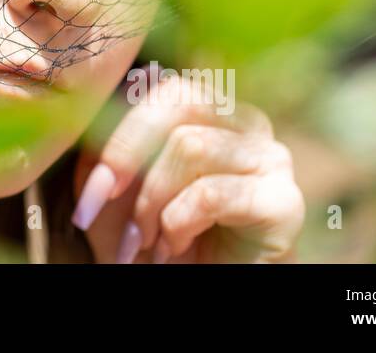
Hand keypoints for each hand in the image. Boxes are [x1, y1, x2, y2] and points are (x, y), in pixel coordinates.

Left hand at [71, 72, 302, 262]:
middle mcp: (247, 122)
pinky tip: (173, 246)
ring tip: (147, 237)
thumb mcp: (113, 188)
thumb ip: (103, 146)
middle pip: (182, 98)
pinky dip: (177, 223)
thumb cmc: (153, 238)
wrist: (196, 289)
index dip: (121, 131)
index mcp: (210, 108)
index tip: (95, 185)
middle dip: (132, 152)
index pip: (163, 86)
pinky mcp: (283, 201)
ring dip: (152, 200)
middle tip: (107, 200)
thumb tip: (92, 119)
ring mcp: (271, 158)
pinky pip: (211, 193)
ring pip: (192, 145)